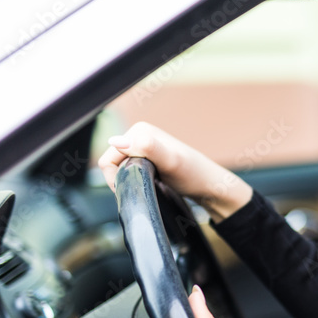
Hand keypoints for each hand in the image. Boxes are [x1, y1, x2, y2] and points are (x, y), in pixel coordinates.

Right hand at [98, 121, 251, 221]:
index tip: (137, 187)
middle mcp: (140, 135)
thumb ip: (146, 148)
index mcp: (139, 130)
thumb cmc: (193, 175)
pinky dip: (136, 179)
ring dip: (130, 179)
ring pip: (120, 168)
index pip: (108, 157)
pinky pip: (129, 170)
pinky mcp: (148, 158)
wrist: (210, 186)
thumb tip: (116, 141)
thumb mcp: (170, 161)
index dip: (116, 177)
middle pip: (112, 163)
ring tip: (150, 184)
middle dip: (123, 178)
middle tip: (145, 186)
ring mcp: (144, 146)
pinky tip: (151, 183)